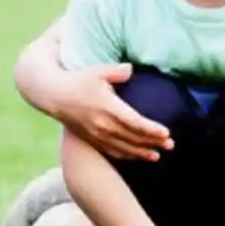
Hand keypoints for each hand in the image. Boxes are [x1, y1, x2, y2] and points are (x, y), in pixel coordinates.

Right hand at [55, 64, 171, 160]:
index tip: (167, 133)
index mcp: (108, 108)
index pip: (135, 122)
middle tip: (171, 145)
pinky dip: (126, 155)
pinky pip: (111, 151)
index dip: (152, 129)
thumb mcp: (98, 71)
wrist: (53, 95)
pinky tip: (137, 156)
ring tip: (158, 156)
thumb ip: (118, 71)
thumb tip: (132, 69)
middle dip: (153, 142)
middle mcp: (103, 125)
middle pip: (133, 137)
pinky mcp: (91, 139)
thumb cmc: (78, 80)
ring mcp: (96, 134)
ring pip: (123, 148)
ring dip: (141, 153)